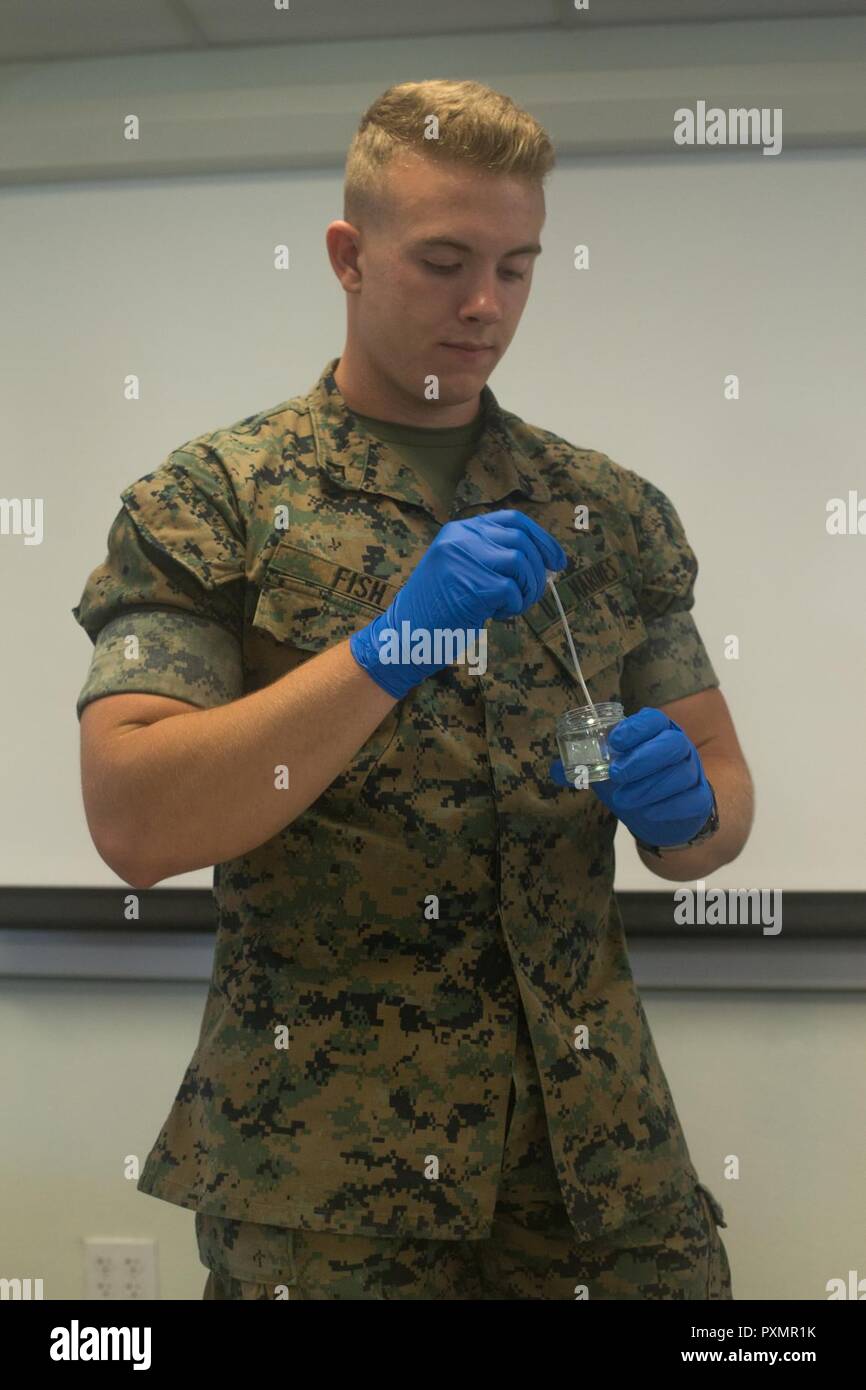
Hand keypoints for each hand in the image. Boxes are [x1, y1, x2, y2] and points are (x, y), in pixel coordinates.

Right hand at [351, 510, 566, 699]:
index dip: (541, 539)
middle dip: (538, 569)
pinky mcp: (472, 585)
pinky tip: (498, 615)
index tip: (557, 559)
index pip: (513, 520)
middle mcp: (461, 538)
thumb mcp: (461, 569)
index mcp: (459, 530)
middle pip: (521, 540)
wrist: (404, 634)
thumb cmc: (437, 608)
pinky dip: (514, 606)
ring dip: (528, 589)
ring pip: (521, 562)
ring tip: (513, 606)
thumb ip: (493, 557)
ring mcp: (465, 559)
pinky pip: (512, 590)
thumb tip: (543, 561)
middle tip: (536, 592)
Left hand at [550, 706, 713, 846]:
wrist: (665, 813)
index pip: (653, 720)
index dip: (635, 728)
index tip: (614, 740)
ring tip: (623, 799)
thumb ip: (584, 768)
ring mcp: (693, 773)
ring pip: (678, 775)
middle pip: (670, 745)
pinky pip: (688, 800)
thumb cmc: (636, 782)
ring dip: (648, 788)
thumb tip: (553, 769)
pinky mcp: (700, 799)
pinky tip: (647, 812)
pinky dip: (666, 807)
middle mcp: (679, 747)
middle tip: (616, 774)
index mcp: (658, 732)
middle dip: (642, 759)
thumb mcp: (609, 773)